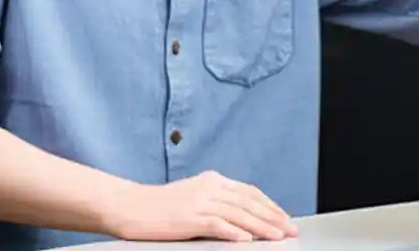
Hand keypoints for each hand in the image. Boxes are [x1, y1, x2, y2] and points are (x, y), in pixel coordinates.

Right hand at [106, 170, 298, 242]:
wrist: (129, 206)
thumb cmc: (159, 206)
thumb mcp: (192, 196)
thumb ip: (216, 201)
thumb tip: (243, 216)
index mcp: (213, 180)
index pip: (250, 192)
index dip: (270, 205)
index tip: (285, 217)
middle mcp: (209, 187)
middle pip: (249, 202)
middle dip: (273, 216)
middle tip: (290, 229)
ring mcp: (199, 201)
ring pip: (239, 213)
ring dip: (261, 226)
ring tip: (277, 236)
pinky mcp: (188, 217)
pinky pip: (217, 224)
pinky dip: (234, 231)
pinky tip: (247, 239)